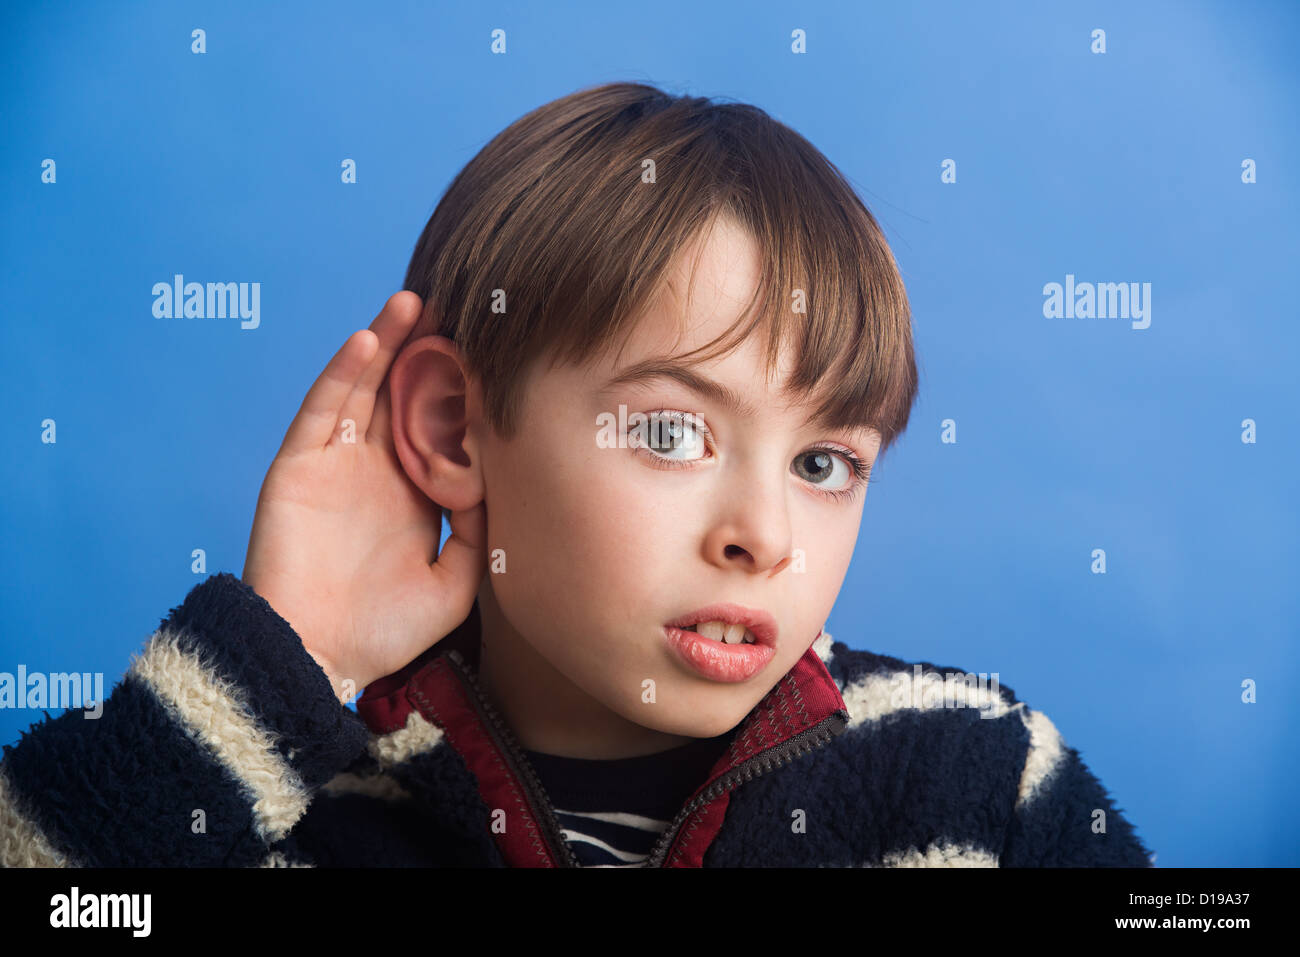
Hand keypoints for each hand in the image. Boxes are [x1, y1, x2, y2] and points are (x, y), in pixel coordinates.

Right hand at [241, 291, 487, 702]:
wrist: (317, 661)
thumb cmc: (385, 632)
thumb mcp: (453, 582)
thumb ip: (478, 533)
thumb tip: (499, 482)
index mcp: (413, 493)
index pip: (437, 424)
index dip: (459, 387)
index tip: (491, 348)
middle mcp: (376, 469)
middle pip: (401, 392)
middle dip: (426, 349)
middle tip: (459, 303)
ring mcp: (336, 463)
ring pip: (363, 387)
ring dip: (386, 342)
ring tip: (417, 301)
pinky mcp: (299, 465)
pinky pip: (322, 410)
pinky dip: (343, 373)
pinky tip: (369, 341)